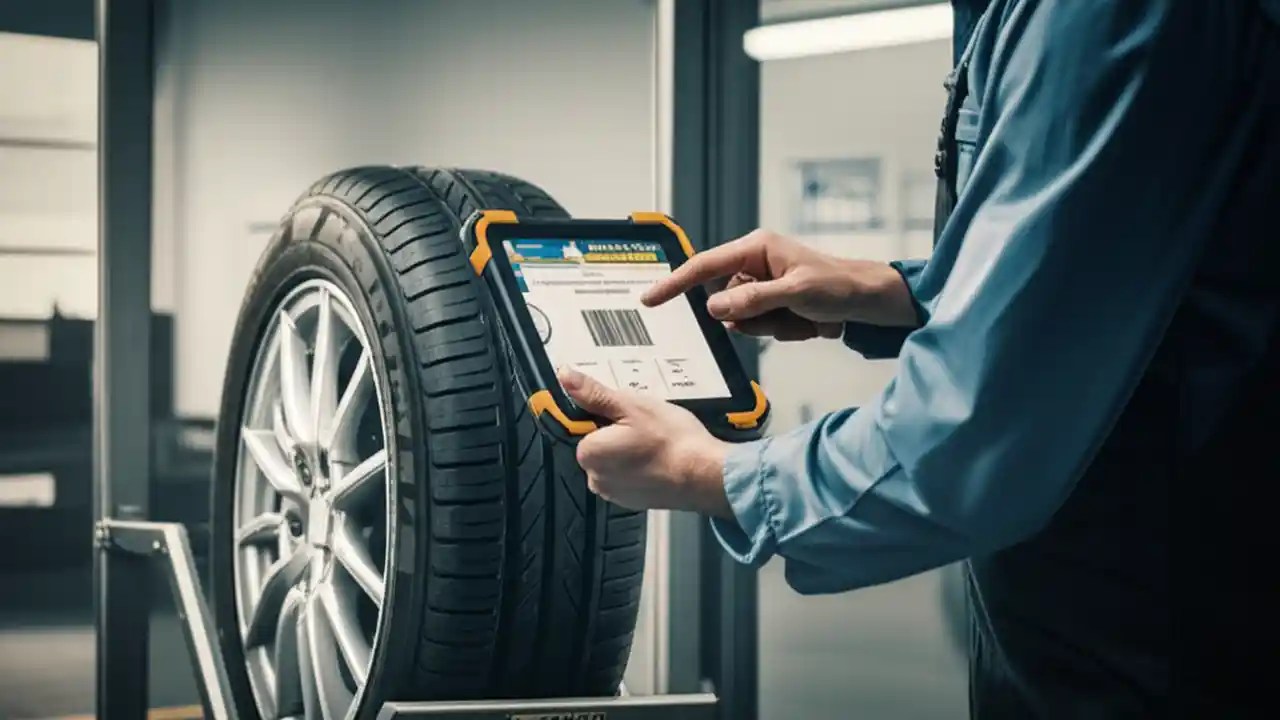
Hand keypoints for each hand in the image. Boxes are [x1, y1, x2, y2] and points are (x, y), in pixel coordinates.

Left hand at [557, 367, 733, 518]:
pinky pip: (629, 477)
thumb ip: (594, 393)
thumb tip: (566, 377)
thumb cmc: (671, 440)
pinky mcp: (634, 501)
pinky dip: (641, 467)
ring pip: (615, 461)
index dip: (606, 416)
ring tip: (656, 442)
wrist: (705, 474)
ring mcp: (615, 494)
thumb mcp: (631, 406)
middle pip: (599, 445)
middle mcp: (596, 479)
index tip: (628, 415)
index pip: (584, 427)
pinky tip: (661, 458)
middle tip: (646, 426)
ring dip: (630, 451)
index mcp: (589, 454)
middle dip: (617, 433)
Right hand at [642, 229, 917, 340]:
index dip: (675, 283)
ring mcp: (764, 289)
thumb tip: (715, 307)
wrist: (869, 302)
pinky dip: (782, 331)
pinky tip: (806, 323)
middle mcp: (755, 266)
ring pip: (743, 320)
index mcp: (756, 249)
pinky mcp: (773, 307)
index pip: (705, 267)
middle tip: (786, 314)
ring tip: (802, 317)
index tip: (651, 299)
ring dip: (771, 326)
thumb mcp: (795, 292)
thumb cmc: (839, 285)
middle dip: (754, 317)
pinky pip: (760, 329)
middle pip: (726, 302)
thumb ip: (753, 300)